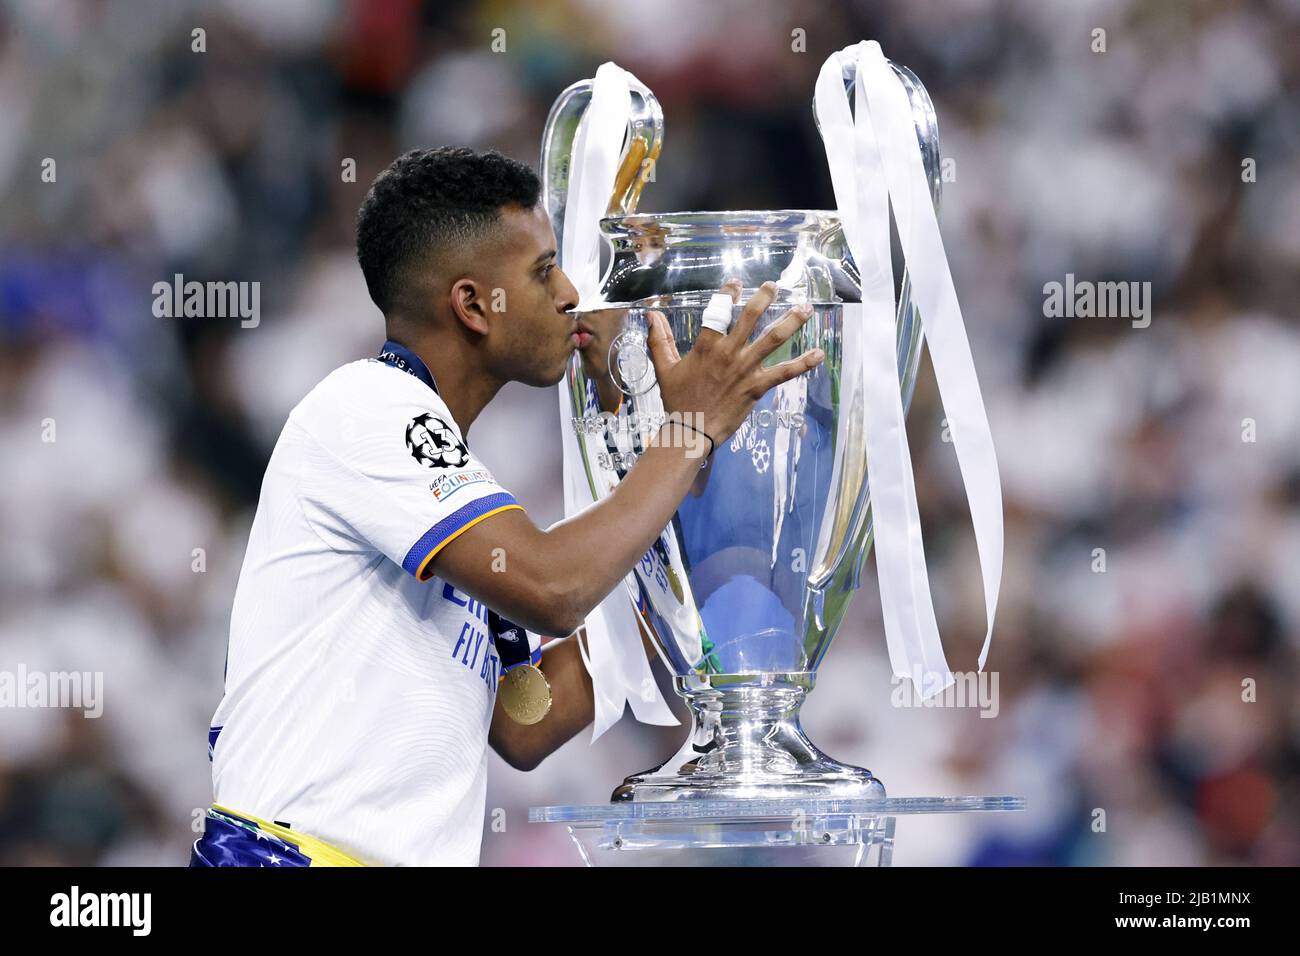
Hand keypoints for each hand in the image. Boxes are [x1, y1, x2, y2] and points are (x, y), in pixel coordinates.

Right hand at [646, 279, 823, 446]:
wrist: (691, 432)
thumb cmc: (678, 400)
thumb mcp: (664, 368)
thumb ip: (659, 339)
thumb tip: (651, 315)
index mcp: (706, 346)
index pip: (718, 311)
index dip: (728, 293)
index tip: (736, 282)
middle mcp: (728, 353)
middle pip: (750, 317)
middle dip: (764, 298)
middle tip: (775, 285)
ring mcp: (745, 369)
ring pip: (772, 339)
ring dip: (791, 322)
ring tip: (806, 308)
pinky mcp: (757, 387)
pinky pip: (784, 373)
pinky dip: (803, 364)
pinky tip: (819, 354)